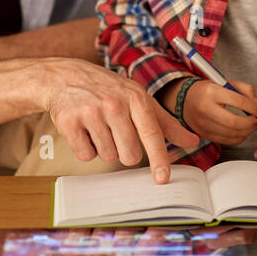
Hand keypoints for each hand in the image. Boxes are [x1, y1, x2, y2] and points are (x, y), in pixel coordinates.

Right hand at [38, 59, 200, 184]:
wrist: (64, 77)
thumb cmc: (107, 89)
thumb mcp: (138, 98)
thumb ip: (165, 122)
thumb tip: (192, 140)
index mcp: (135, 98)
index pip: (152, 133)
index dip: (159, 158)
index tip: (162, 178)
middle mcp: (114, 104)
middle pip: (130, 154)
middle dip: (124, 150)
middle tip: (115, 132)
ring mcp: (91, 112)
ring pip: (107, 156)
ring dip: (104, 147)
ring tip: (97, 126)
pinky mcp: (70, 122)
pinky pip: (86, 155)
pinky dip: (85, 148)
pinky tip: (83, 129)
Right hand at [165, 79, 256, 144]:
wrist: (185, 100)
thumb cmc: (208, 91)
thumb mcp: (225, 83)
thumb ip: (244, 90)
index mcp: (211, 91)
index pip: (237, 101)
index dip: (253, 108)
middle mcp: (205, 108)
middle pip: (234, 122)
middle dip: (250, 123)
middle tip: (255, 120)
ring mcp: (203, 123)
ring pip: (231, 134)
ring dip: (246, 132)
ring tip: (250, 126)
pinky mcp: (203, 134)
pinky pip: (226, 141)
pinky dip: (238, 138)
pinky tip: (241, 132)